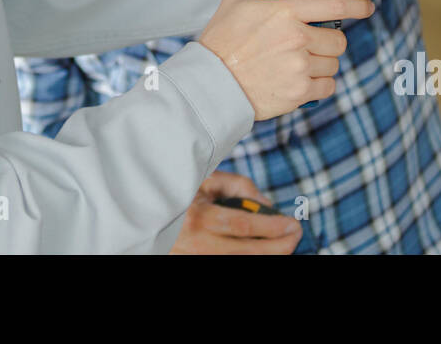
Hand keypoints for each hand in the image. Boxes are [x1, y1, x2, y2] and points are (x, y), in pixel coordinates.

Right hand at [169, 171, 301, 254]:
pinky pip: (228, 261)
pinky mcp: (193, 262)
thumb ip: (240, 187)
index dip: (272, 227)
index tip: (293, 223)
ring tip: (283, 244)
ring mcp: (194, 258)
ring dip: (267, 255)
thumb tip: (268, 207)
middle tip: (296, 235)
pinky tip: (261, 249)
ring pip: (240, 262)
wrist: (144, 211)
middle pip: (247, 253)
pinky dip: (248, 256)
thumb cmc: (178, 187)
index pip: (244, 227)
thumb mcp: (206, 179)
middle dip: (279, 246)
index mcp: (198, 218)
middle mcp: (196, 244)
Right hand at [199, 0, 362, 119]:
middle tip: (310, 43)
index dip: (357, 5)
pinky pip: (328, 86)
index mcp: (284, 11)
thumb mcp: (234, 1)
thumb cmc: (220, 42)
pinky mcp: (300, 92)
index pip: (335, 6)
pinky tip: (300, 80)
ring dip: (321, 63)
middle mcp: (297, 37)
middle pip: (338, 39)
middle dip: (328, 41)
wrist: (211, 84)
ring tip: (296, 63)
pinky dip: (319, 84)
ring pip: (333, 64)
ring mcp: (300, 66)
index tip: (366, 7)